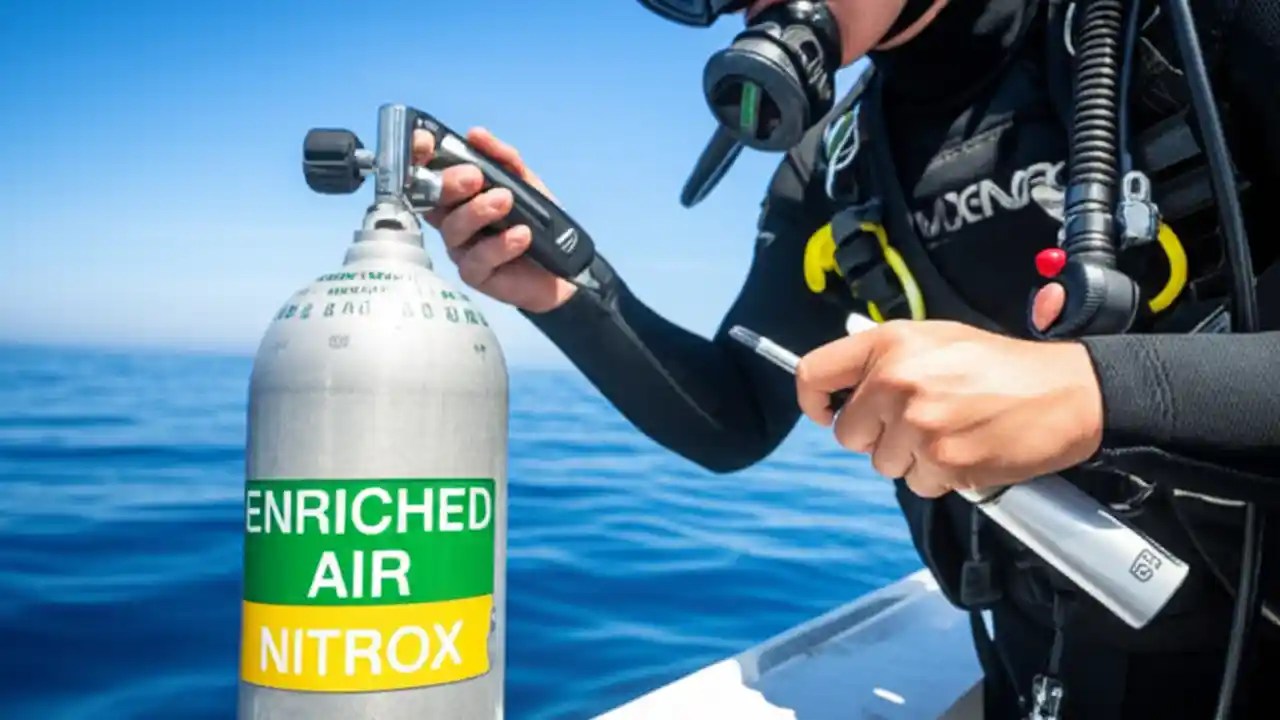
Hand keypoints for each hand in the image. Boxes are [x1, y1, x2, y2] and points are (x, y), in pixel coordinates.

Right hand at [413, 127, 577, 313]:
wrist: (564, 266)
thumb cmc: (537, 222)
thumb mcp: (526, 183)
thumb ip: (505, 159)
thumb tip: (476, 134)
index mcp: (458, 196)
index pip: (427, 174)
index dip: (418, 157)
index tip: (425, 142)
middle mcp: (453, 220)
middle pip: (434, 201)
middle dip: (449, 184)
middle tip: (475, 177)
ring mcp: (461, 249)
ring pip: (453, 229)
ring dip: (478, 211)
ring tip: (506, 200)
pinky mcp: (474, 275)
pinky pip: (477, 260)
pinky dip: (500, 245)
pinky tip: (522, 235)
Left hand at [794, 319, 1103, 498]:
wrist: (1065, 391)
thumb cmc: (1001, 366)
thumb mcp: (936, 339)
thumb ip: (886, 358)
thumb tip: (842, 386)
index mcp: (888, 343)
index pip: (813, 373)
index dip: (812, 400)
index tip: (825, 411)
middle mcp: (895, 381)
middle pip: (846, 433)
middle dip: (875, 436)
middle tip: (917, 422)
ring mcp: (917, 424)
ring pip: (882, 463)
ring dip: (910, 458)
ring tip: (949, 432)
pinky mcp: (942, 461)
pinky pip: (917, 484)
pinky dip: (939, 477)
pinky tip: (965, 450)